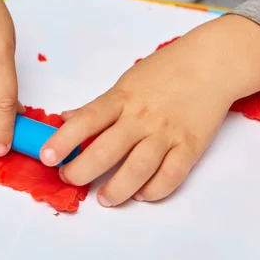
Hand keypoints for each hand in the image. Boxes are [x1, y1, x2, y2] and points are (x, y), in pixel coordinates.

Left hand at [41, 15, 259, 205]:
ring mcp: (167, 133)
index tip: (46, 157)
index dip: (63, 141)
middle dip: (81, 171)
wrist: (213, 62)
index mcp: (121, 98)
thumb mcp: (126, 81)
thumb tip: (66, 119)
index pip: (86, 121)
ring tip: (103, 198)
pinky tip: (141, 194)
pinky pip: (171, 176)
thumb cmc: (166, 70)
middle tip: (70, 178)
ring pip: (137, 169)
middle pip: (106, 151)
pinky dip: (154, 191)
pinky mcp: (191, 147)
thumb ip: (98, 106)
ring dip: (116, 189)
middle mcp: (141, 117)